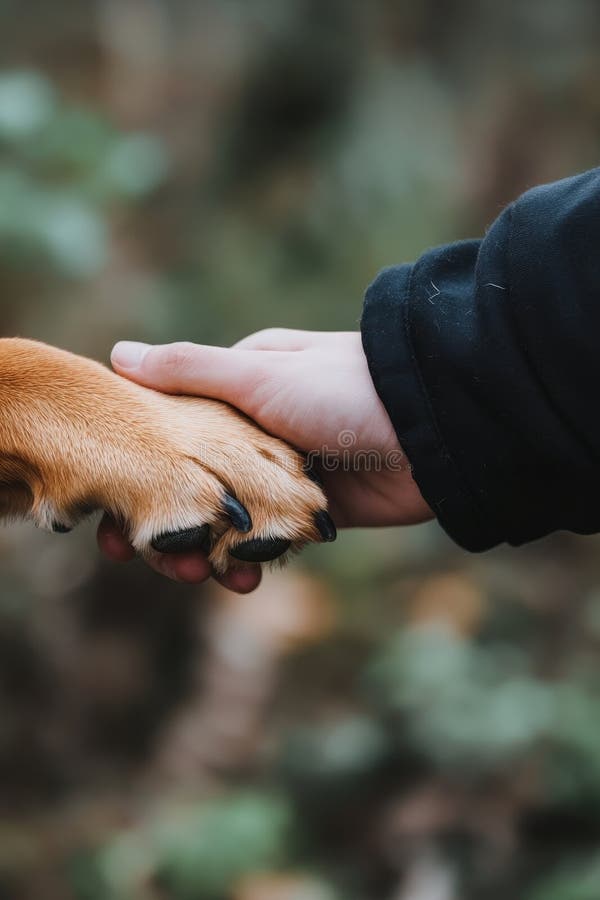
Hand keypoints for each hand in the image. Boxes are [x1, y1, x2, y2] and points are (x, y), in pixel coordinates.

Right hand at [97, 330, 431, 589]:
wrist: (431, 428)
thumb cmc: (341, 387)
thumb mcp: (257, 373)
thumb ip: (188, 370)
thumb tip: (118, 355)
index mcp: (238, 391)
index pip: (170, 434)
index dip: (137, 471)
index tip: (105, 511)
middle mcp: (256, 434)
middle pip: (194, 486)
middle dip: (168, 521)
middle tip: (142, 556)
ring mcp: (284, 476)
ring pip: (228, 519)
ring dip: (209, 548)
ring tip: (196, 573)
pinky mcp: (313, 512)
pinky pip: (268, 541)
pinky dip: (251, 559)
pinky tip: (241, 576)